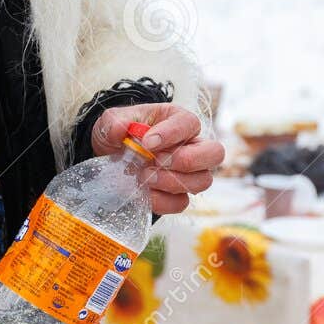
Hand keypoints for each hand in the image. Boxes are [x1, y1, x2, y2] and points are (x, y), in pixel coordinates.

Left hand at [91, 100, 224, 215]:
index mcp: (177, 120)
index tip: (147, 142)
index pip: (189, 123)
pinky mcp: (177, 194)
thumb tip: (119, 130)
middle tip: (158, 161)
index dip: (172, 133)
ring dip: (172, 182)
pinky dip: (163, 200)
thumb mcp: (111, 122)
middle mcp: (190, 146)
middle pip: (215, 153)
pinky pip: (182, 202)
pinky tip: (145, 193)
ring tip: (145, 176)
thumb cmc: (119, 134)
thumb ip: (114, 122)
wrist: (109, 157)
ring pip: (203, 180)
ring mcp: (188, 172)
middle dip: (187, 160)